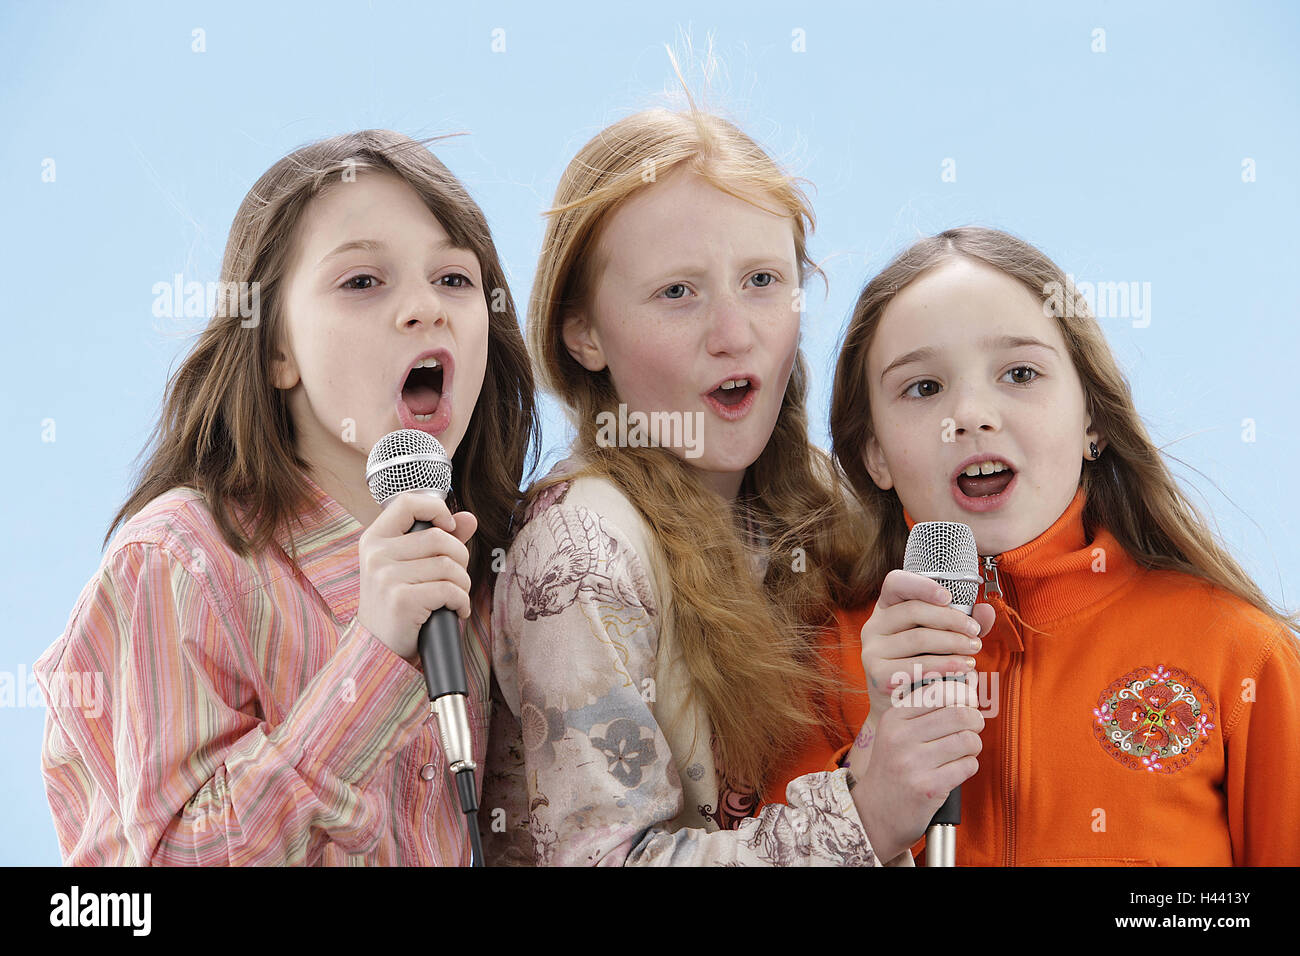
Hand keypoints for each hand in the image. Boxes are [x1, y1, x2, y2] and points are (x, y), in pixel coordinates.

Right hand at [355, 490, 477, 663]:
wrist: (379, 648)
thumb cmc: (399, 603)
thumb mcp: (411, 566)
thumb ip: (439, 539)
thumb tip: (469, 518)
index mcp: (375, 539)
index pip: (407, 502)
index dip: (435, 508)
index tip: (448, 527)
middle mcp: (377, 554)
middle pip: (440, 538)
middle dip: (460, 559)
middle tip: (456, 578)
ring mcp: (386, 577)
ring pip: (449, 566)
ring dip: (462, 584)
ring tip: (455, 596)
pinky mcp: (402, 600)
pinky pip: (450, 590)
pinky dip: (461, 602)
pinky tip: (456, 610)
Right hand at [847, 679, 983, 861]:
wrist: (875, 812)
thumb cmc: (894, 767)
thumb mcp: (897, 731)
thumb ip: (926, 709)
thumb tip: (969, 688)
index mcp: (894, 717)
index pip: (940, 691)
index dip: (963, 694)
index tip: (968, 702)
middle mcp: (901, 737)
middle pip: (960, 714)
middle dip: (975, 720)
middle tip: (973, 727)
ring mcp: (914, 763)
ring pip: (968, 740)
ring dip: (973, 746)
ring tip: (962, 751)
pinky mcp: (929, 787)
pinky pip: (968, 766)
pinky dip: (968, 766)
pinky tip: (954, 770)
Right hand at [859, 569, 994, 717]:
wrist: (902, 707)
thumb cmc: (924, 664)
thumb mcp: (941, 638)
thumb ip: (963, 622)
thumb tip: (986, 611)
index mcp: (887, 608)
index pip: (895, 582)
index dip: (921, 585)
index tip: (948, 597)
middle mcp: (874, 626)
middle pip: (913, 610)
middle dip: (951, 620)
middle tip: (975, 633)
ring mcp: (872, 650)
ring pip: (918, 638)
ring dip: (953, 643)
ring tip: (974, 651)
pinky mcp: (877, 674)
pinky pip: (916, 665)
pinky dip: (945, 666)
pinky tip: (962, 668)